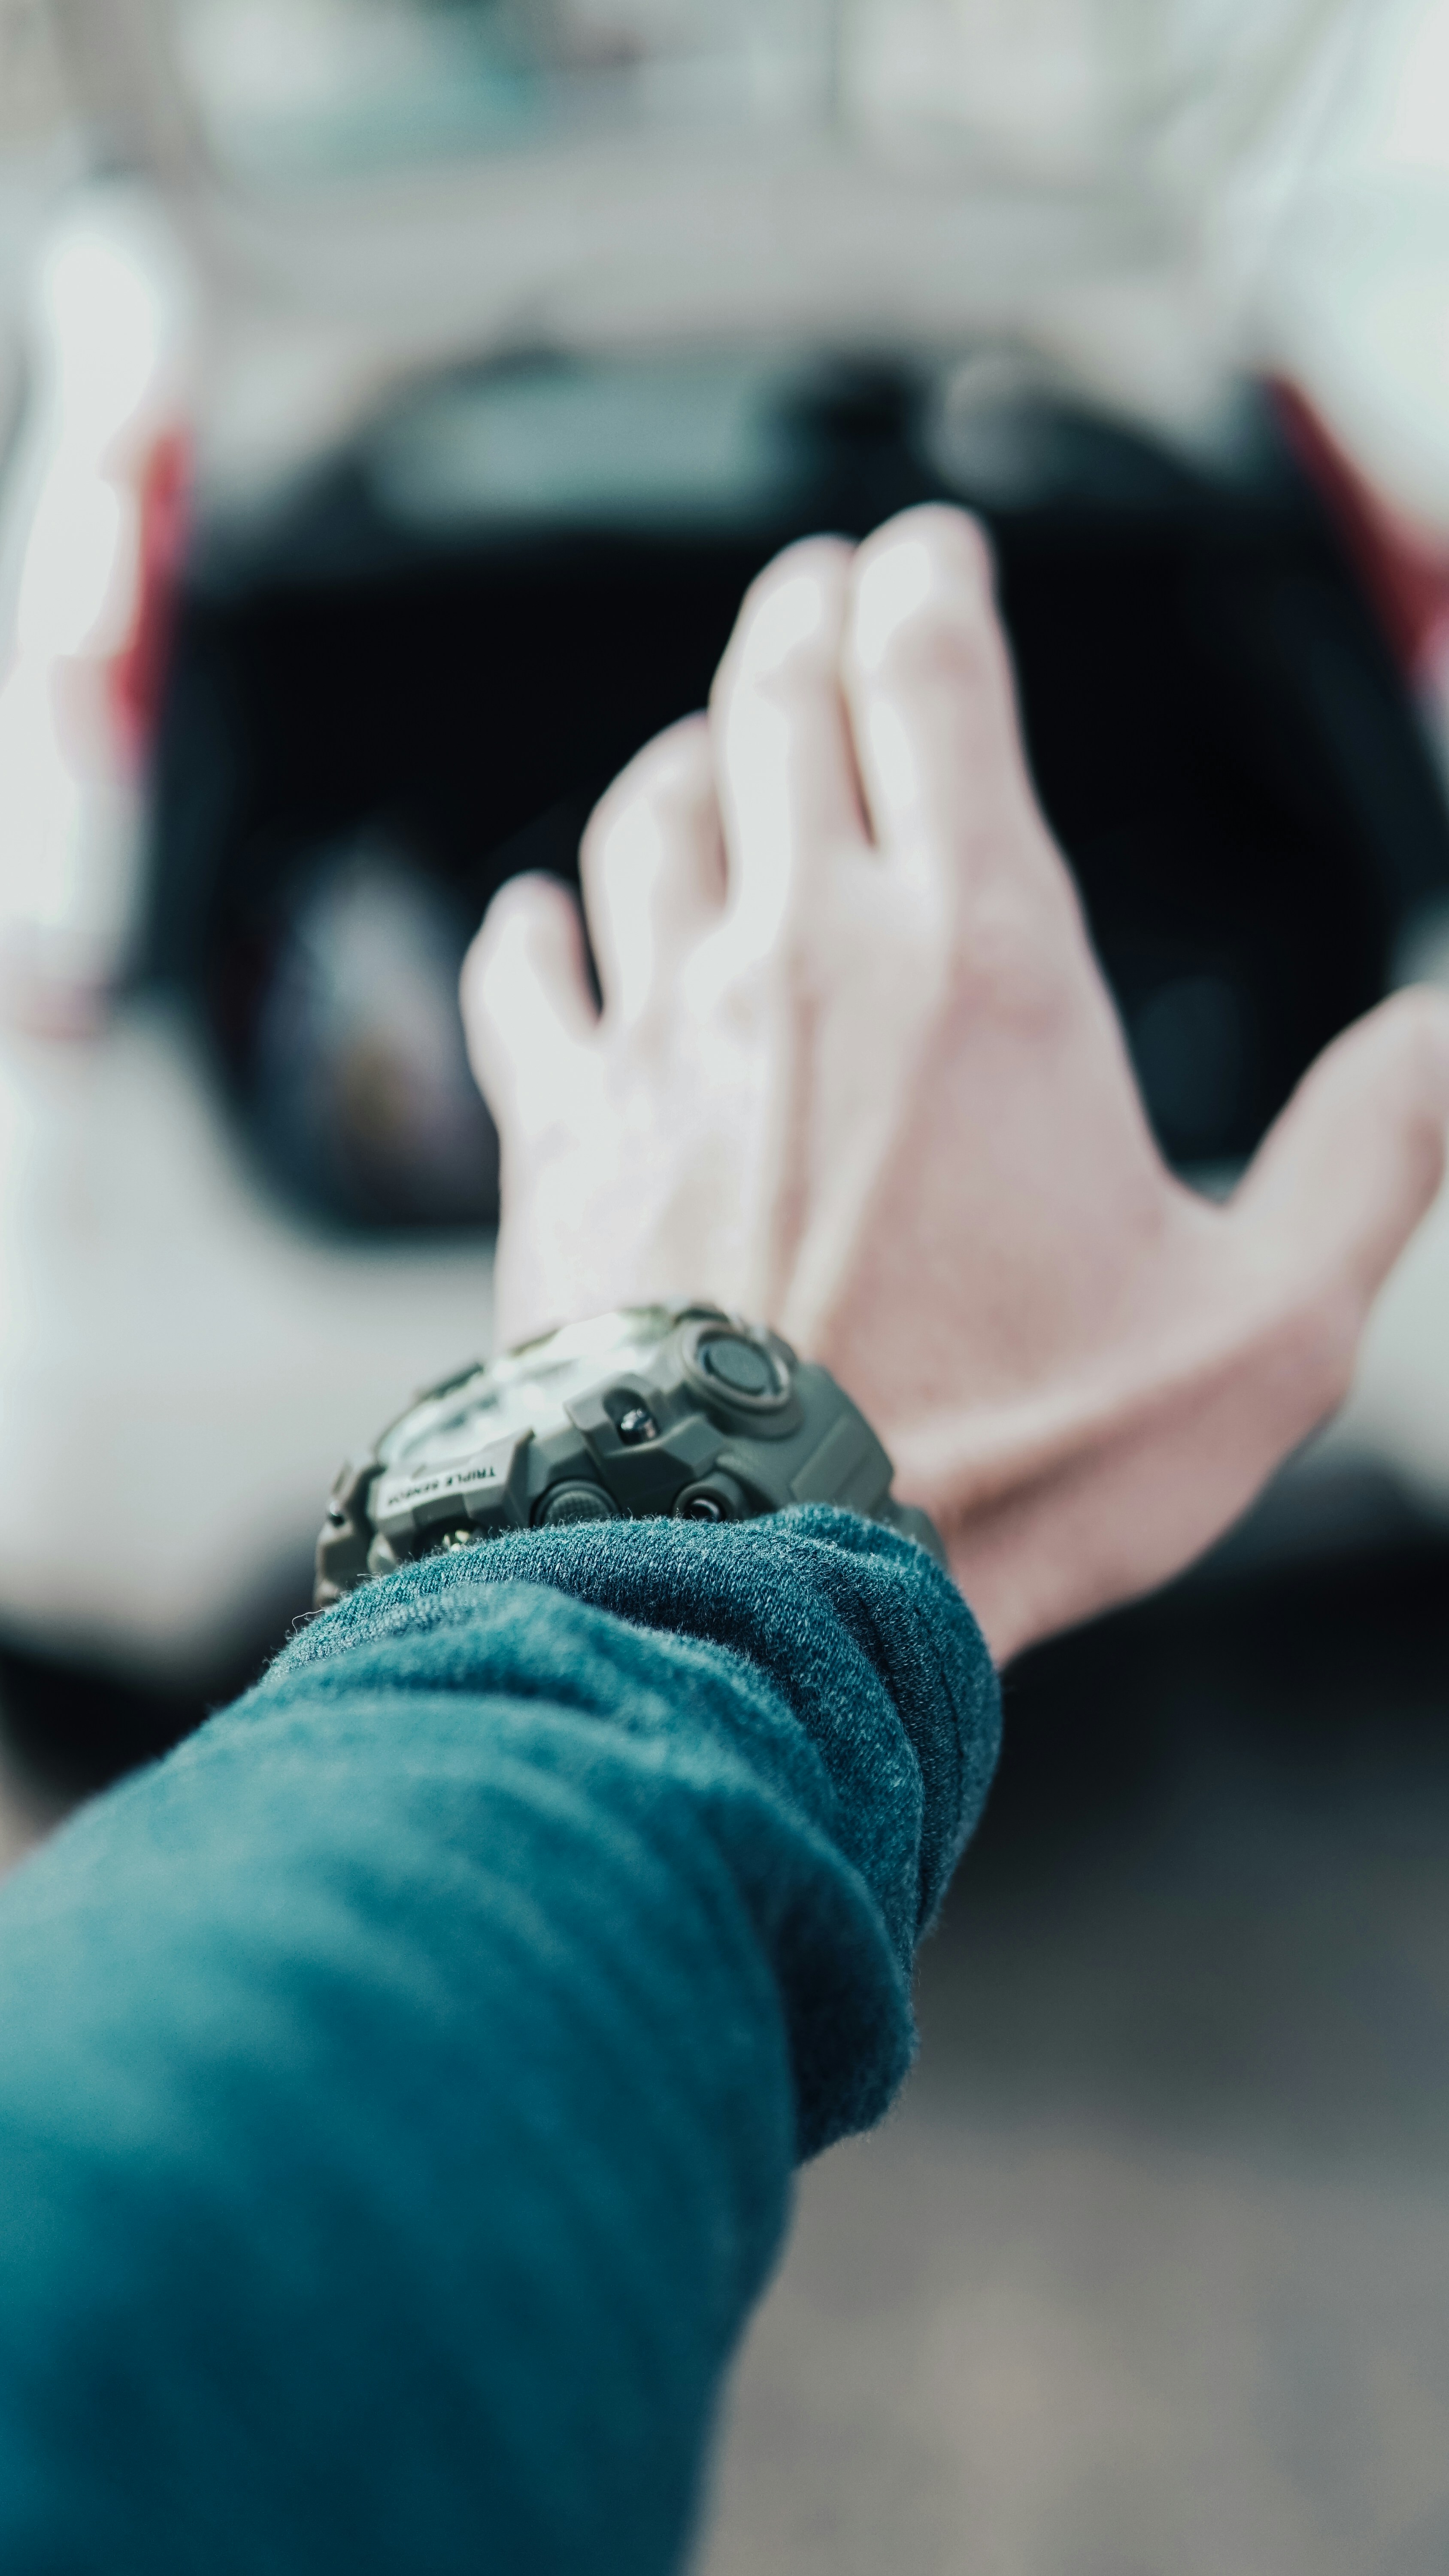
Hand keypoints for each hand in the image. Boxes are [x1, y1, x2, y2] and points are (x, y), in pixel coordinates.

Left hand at [461, 505, 1448, 1660]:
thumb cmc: (1016, 1463)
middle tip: (817, 591)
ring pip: (645, 816)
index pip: (932, 683)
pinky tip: (539, 919)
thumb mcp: (1258, 1327)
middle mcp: (803, 958)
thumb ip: (1368, 1156)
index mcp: (981, 962)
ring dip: (682, 753)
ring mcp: (660, 1041)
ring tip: (705, 744)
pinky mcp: (555, 1141)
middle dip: (801, 622)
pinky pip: (516, 976)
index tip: (923, 550)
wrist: (765, 1575)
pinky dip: (530, 926)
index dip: (925, 588)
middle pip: (775, 707)